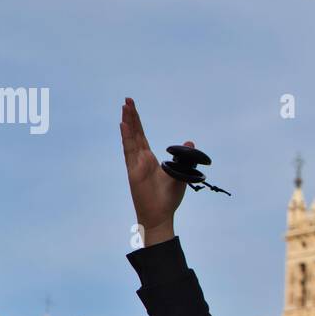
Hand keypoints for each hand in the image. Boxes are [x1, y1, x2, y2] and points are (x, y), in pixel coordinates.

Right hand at [119, 97, 189, 241]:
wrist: (160, 215)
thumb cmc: (168, 198)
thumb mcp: (180, 174)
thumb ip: (183, 158)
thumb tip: (190, 143)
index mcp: (149, 159)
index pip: (141, 136)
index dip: (137, 122)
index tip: (132, 107)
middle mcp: (140, 160)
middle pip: (134, 134)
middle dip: (131, 117)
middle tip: (127, 100)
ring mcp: (135, 165)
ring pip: (131, 139)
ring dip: (128, 123)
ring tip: (124, 107)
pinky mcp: (133, 172)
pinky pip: (129, 152)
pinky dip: (127, 138)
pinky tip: (124, 125)